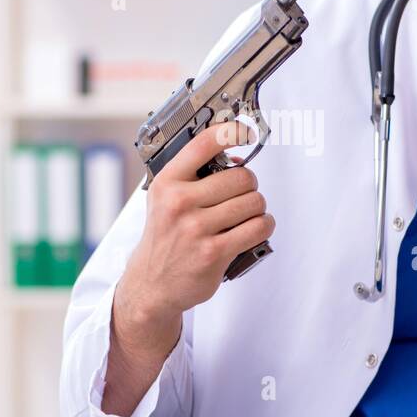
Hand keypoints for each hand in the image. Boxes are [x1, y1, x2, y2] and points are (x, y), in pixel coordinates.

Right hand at [112, 120, 274, 353]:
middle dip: (249, 186)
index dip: (232, 132)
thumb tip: (235, 158)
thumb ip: (193, 176)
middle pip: (242, 177)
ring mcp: (197, 228)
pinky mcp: (214, 252)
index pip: (205, 143)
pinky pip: (258, 228)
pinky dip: (263, 227)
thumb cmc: (165, 237)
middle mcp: (180, 202)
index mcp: (167, 182)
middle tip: (243, 195)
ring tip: (246, 216)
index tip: (246, 132)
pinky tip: (253, 229)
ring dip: (258, 209)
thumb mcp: (165, 199)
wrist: (152, 284)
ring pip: (254, 203)